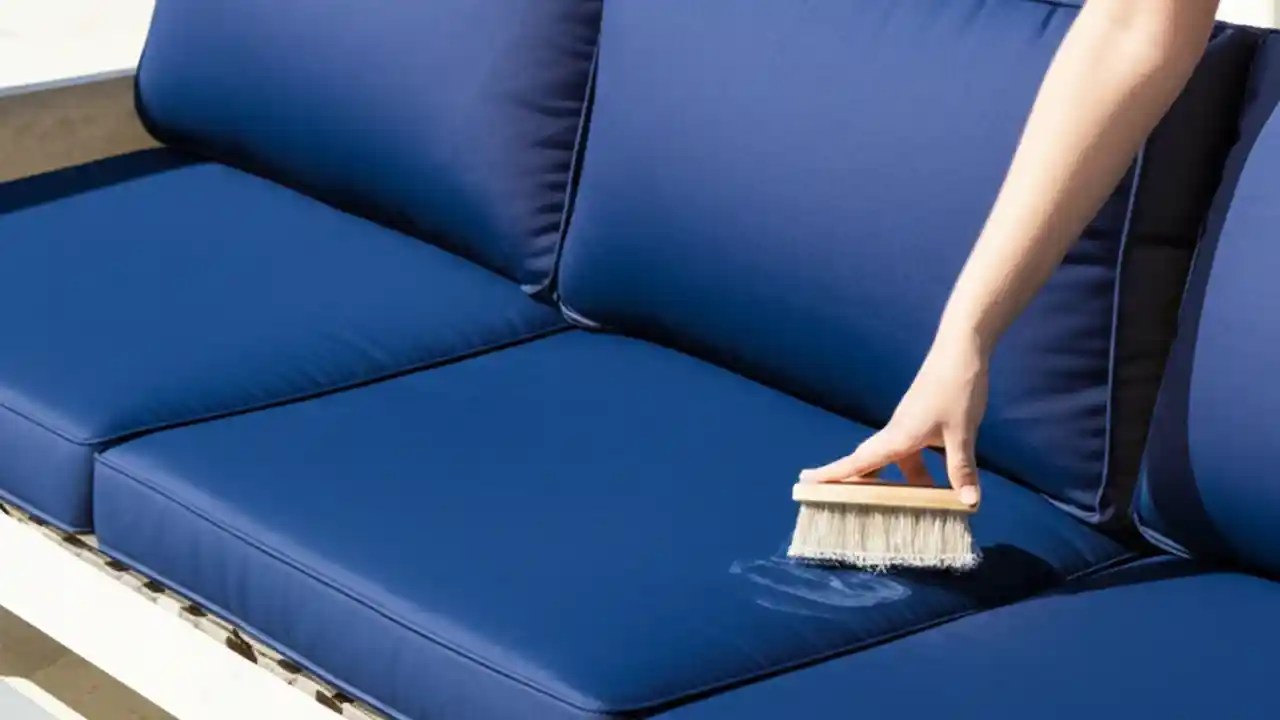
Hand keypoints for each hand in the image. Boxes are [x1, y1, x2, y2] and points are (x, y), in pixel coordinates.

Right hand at [799, 336, 987, 506]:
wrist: (961, 350)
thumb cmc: (957, 388)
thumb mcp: (962, 433)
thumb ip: (961, 468)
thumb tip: (969, 503)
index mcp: (898, 436)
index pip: (858, 461)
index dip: (832, 473)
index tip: (805, 481)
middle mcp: (896, 432)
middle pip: (867, 462)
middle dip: (854, 482)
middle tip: (836, 500)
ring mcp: (907, 425)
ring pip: (892, 459)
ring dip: (895, 483)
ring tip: (906, 506)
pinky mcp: (920, 421)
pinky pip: (909, 452)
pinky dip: (915, 471)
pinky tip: (935, 483)